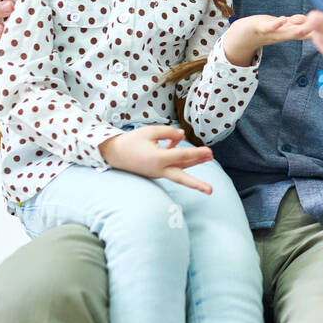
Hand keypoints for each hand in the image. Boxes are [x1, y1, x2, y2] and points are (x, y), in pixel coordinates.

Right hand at [98, 126, 215, 193]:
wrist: (112, 153)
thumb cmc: (130, 141)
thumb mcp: (149, 132)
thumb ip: (168, 132)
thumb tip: (182, 135)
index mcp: (157, 159)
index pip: (181, 156)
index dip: (197, 153)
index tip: (209, 152)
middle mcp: (158, 168)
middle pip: (181, 177)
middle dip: (196, 184)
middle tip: (210, 190)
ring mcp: (157, 172)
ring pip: (179, 169)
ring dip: (193, 163)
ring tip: (209, 157)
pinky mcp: (155, 170)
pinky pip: (170, 164)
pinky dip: (177, 155)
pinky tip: (180, 141)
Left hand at [222, 13, 312, 65]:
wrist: (245, 35)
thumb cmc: (270, 28)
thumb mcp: (288, 28)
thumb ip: (302, 24)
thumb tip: (319, 21)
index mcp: (292, 34)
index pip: (310, 33)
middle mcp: (285, 35)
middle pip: (301, 34)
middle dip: (313, 32)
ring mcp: (273, 32)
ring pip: (287, 33)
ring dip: (297, 31)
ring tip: (306, 29)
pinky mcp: (261, 27)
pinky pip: (270, 26)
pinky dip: (276, 23)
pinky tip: (283, 19)